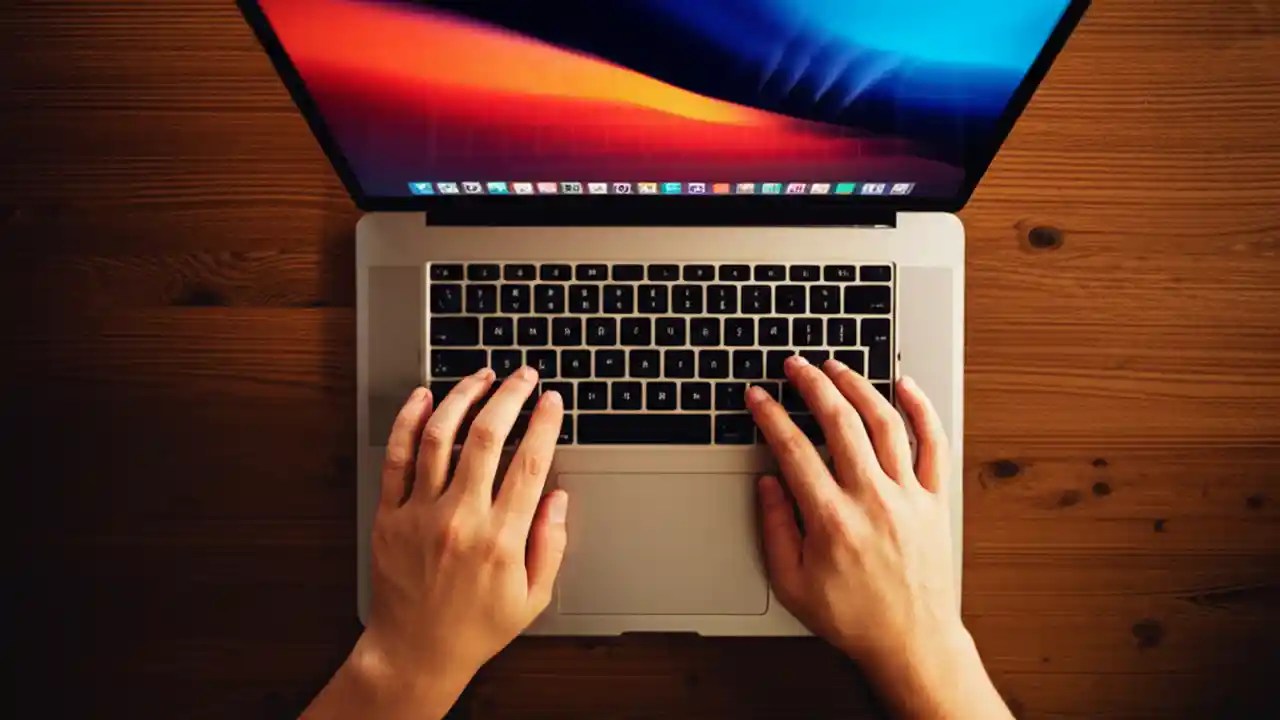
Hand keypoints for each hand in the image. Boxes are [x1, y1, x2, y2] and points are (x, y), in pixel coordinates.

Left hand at [307, 367, 567, 719]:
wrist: (415, 652)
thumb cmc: (476, 626)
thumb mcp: (534, 596)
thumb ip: (551, 544)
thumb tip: (558, 497)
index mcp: (501, 539)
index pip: (530, 463)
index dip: (545, 423)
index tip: (552, 401)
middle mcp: (460, 520)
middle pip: (489, 437)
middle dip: (511, 395)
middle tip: (523, 376)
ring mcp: (420, 515)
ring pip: (441, 437)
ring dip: (464, 397)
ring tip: (481, 377)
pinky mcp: (389, 515)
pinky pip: (397, 457)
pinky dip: (409, 421)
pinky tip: (424, 398)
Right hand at [748, 356, 1009, 719]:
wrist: (911, 642)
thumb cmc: (853, 617)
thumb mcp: (792, 583)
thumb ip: (775, 527)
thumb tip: (768, 482)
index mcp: (831, 519)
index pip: (794, 449)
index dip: (771, 416)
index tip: (758, 398)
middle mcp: (872, 499)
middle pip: (840, 421)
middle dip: (812, 384)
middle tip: (796, 366)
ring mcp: (908, 496)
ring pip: (885, 422)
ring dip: (858, 386)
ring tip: (837, 367)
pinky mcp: (936, 500)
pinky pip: (934, 443)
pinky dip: (922, 409)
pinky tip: (905, 387)